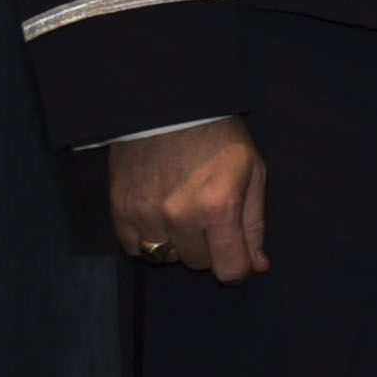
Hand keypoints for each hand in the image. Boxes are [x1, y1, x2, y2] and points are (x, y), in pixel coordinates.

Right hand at [108, 117, 267, 281]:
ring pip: (166, 256)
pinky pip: (134, 247)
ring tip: (183, 214)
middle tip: (209, 218)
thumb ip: (254, 225)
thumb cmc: (219, 139)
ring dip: (178, 243)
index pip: (229, 270)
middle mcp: (179, 216)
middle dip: (209, 248)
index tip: (238, 258)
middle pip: (198, 263)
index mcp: (218, 207)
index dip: (238, 269)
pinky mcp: (120, 208)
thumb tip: (256, 266)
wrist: (168, 106)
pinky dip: (150, 240)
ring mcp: (146, 213)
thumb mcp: (252, 174)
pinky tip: (159, 218)